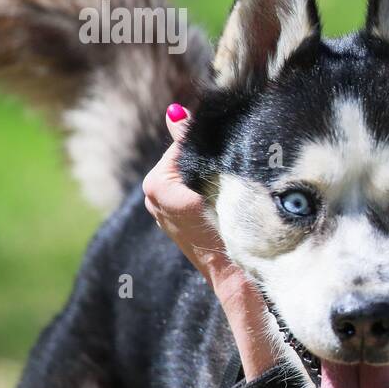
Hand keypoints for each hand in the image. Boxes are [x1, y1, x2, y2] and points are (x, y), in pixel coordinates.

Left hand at [142, 103, 238, 289]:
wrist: (235, 276)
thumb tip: (175, 112)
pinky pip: (190, 193)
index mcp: (157, 186)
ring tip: (231, 180)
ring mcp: (162, 211)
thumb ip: (189, 147)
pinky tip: (223, 196)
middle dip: (206, 160)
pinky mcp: (175, 221)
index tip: (230, 143)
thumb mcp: (212, 184)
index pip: (183, 147)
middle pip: (184, 162)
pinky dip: (205, 189)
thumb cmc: (225, 231)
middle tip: (234, 163)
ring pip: (189, 177)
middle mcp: (153, 198)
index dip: (208, 144)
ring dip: (208, 174)